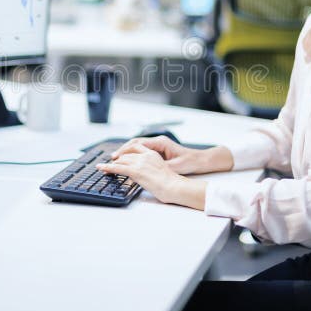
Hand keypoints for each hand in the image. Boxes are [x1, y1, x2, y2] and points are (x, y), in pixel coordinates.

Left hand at [96, 141, 205, 208]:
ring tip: (103, 167)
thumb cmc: (171, 184)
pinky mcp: (136, 171)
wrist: (174, 187)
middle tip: (110, 164)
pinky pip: (117, 168)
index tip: (119, 155)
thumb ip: (151, 168)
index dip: (125, 151)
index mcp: (153, 154)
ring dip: (111, 164)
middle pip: (126, 154)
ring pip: (121, 160)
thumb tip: (145, 174)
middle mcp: (145, 156)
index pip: (135, 148)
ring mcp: (140, 163)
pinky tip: (101, 168)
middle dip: (117, 159)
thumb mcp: (161, 171)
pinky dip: (107, 167)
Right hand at [111, 136, 232, 174]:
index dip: (125, 150)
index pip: (138, 143)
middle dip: (123, 150)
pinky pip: (142, 149)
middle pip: (135, 143)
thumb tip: (148, 170)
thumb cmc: (189, 162)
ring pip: (137, 145)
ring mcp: (158, 144)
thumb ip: (161, 167)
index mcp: (161, 142)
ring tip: (116, 159)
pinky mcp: (159, 149)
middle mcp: (158, 141)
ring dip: (127, 151)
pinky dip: (133, 153)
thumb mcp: (175, 166)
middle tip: (112, 158)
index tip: (116, 157)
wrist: (199, 160)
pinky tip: (128, 160)